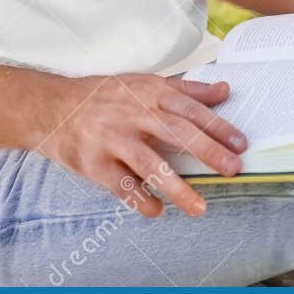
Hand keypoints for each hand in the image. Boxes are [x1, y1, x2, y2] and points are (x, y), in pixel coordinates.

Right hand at [38, 73, 246, 218]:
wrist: (52, 108)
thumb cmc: (105, 96)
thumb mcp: (145, 83)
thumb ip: (186, 90)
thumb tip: (224, 90)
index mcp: (149, 92)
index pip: (190, 108)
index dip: (217, 125)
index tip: (241, 143)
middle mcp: (132, 113)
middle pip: (176, 132)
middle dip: (207, 151)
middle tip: (234, 169)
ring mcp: (112, 139)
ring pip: (150, 165)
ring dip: (178, 189)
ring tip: (201, 208)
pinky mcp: (94, 163)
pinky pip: (123, 187)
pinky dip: (141, 201)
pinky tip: (158, 210)